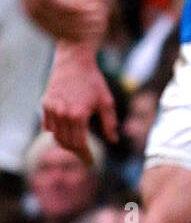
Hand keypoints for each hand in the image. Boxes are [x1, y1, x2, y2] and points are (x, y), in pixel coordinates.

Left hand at [16, 0, 104, 43]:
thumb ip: (52, 6)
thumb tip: (67, 14)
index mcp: (33, 18)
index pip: (58, 34)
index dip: (76, 36)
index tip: (90, 34)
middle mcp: (36, 15)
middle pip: (64, 29)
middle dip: (84, 29)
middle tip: (100, 25)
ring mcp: (41, 5)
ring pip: (69, 18)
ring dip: (87, 17)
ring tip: (99, 11)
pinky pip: (69, 5)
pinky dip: (82, 6)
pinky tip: (92, 0)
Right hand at [42, 44, 117, 160]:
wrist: (74, 60)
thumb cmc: (94, 80)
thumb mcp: (106, 101)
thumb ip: (109, 123)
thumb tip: (114, 140)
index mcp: (78, 115)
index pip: (79, 144)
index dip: (85, 155)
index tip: (91, 162)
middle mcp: (62, 113)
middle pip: (66, 143)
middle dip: (76, 151)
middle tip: (85, 155)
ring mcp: (51, 108)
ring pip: (56, 135)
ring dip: (66, 142)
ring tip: (77, 144)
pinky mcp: (44, 103)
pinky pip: (48, 125)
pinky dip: (56, 131)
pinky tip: (66, 131)